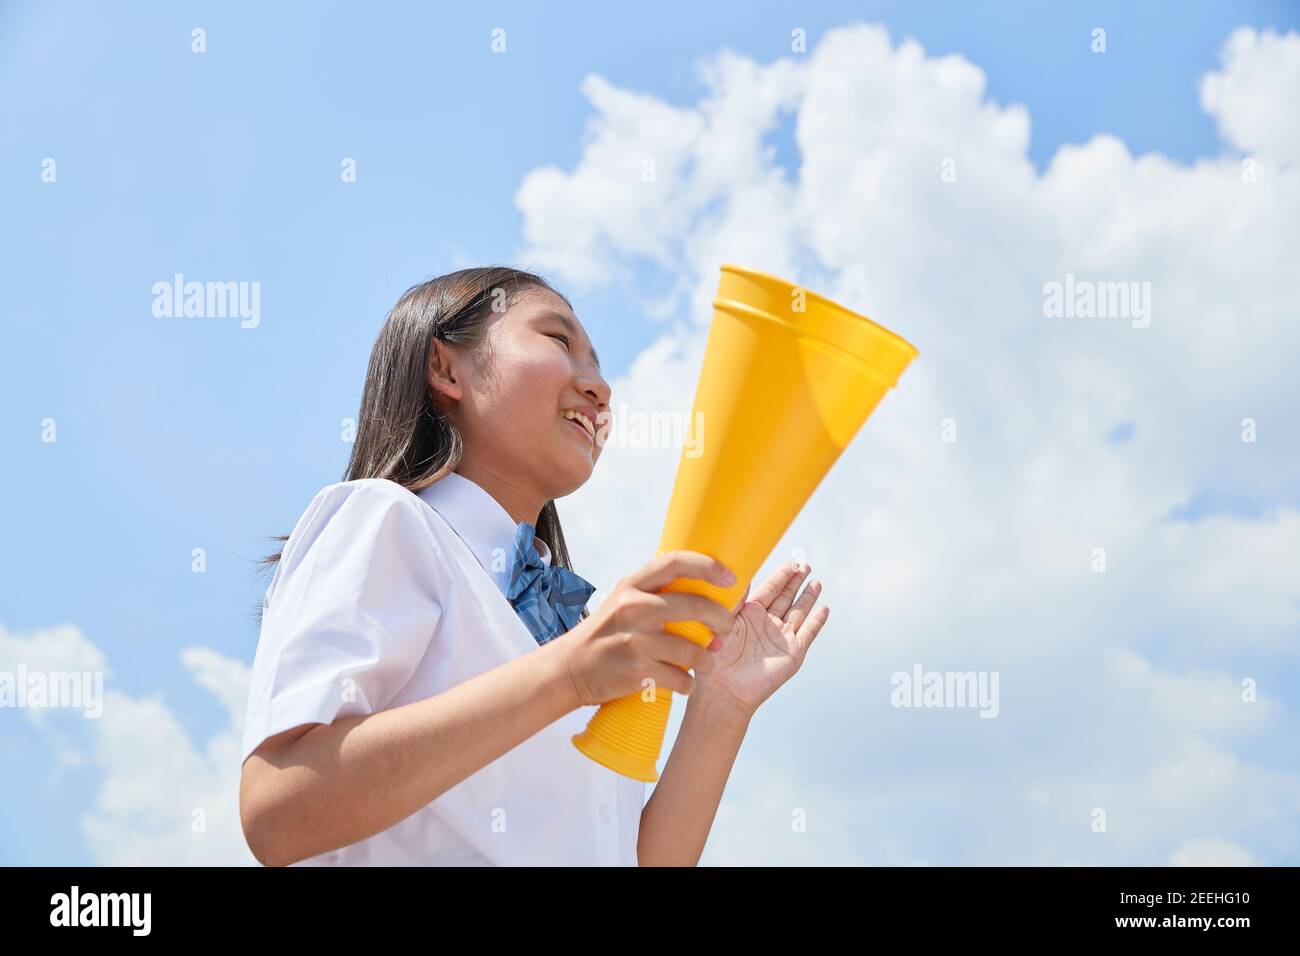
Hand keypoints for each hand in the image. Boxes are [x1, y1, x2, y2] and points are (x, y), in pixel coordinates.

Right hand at [555, 551, 736, 706]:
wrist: (569, 669)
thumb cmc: (604, 635)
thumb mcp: (623, 602)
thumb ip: (655, 593)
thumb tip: (705, 591)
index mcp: (632, 585)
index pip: (676, 562)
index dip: (709, 566)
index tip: (730, 577)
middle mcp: (633, 607)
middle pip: (695, 605)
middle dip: (721, 619)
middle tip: (727, 629)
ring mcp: (635, 639)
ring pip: (692, 649)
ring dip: (706, 660)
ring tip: (706, 664)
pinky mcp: (636, 669)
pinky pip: (680, 678)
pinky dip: (688, 684)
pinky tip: (684, 683)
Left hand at [692, 561, 829, 717]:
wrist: (723, 690)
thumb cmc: (714, 658)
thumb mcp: (721, 620)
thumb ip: (734, 597)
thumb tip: (741, 571)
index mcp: (749, 614)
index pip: (769, 588)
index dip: (782, 575)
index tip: (793, 561)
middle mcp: (766, 624)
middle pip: (786, 597)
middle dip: (796, 581)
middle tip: (806, 564)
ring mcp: (781, 638)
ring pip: (799, 612)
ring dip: (808, 597)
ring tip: (816, 582)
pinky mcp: (793, 653)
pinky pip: (808, 633)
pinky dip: (817, 621)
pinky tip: (824, 608)